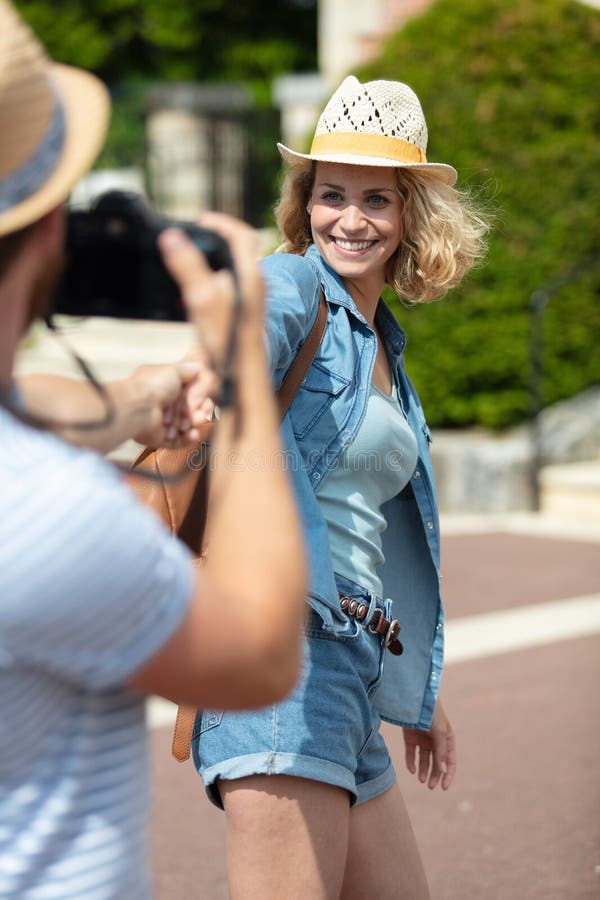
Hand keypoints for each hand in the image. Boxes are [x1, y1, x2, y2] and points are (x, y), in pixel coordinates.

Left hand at [131, 359, 216, 447]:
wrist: (139, 407)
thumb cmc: (153, 386)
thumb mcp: (173, 371)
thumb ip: (186, 370)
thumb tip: (196, 367)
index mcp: (161, 389)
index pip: (183, 396)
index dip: (196, 399)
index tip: (205, 400)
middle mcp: (159, 406)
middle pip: (185, 412)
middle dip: (197, 413)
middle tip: (204, 413)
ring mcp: (158, 423)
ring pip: (183, 428)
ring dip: (194, 425)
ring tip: (200, 422)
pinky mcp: (158, 438)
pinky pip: (177, 442)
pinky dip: (187, 439)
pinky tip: (194, 434)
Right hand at [157, 213, 264, 378]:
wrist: (243, 384)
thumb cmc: (229, 345)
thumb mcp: (203, 301)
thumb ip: (188, 267)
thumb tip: (172, 236)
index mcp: (249, 277)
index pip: (241, 235)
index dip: (221, 222)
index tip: (200, 221)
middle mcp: (253, 288)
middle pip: (235, 254)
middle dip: (210, 245)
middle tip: (186, 244)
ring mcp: (249, 304)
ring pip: (228, 274)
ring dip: (206, 268)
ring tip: (183, 271)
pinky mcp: (241, 319)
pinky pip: (223, 294)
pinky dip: (206, 288)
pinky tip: (188, 300)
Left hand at [403, 700, 455, 790]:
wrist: (414, 698)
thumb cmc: (432, 713)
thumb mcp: (440, 732)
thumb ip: (441, 752)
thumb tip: (443, 771)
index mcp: (447, 738)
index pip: (449, 760)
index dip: (448, 774)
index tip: (443, 787)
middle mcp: (435, 740)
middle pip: (436, 762)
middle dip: (434, 774)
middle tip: (430, 786)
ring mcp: (422, 738)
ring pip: (424, 759)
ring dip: (423, 770)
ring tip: (421, 780)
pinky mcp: (410, 736)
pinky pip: (411, 752)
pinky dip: (411, 762)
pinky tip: (412, 770)